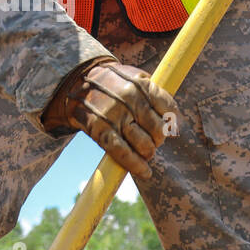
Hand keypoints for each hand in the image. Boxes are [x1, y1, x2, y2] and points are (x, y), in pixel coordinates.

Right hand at [41, 60, 176, 179]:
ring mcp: (115, 115)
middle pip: (159, 131)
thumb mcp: (134, 77)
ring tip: (145, 151)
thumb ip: (154, 92)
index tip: (168, 127)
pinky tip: (145, 172)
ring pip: (145, 145)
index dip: (171, 122)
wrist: (76, 82)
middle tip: (152, 140)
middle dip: (159, 140)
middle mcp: (130, 99)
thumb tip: (173, 119)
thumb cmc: (113, 83)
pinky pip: (123, 153)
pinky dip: (136, 166)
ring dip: (148, 153)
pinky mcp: (100, 129)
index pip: (169, 110)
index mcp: (141, 85)